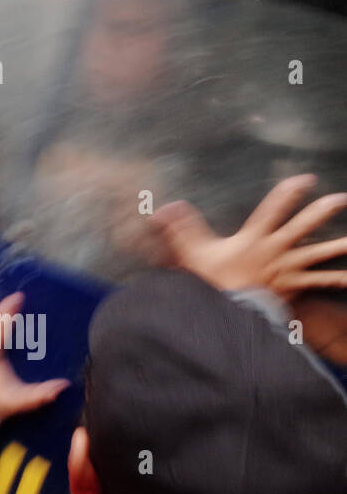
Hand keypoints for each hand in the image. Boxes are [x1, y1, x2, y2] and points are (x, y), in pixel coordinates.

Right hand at [153, 174, 346, 298]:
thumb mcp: (193, 254)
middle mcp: (275, 250)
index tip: (306, 179)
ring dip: (342, 245)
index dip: (289, 193)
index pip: (272, 209)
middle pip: (303, 226)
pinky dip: (339, 280)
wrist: (231, 315)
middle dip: (323, 211)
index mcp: (253, 239)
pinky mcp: (296, 286)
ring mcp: (289, 269)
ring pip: (320, 254)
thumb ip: (181, 228)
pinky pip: (322, 282)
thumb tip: (165, 207)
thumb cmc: (212, 283)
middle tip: (342, 198)